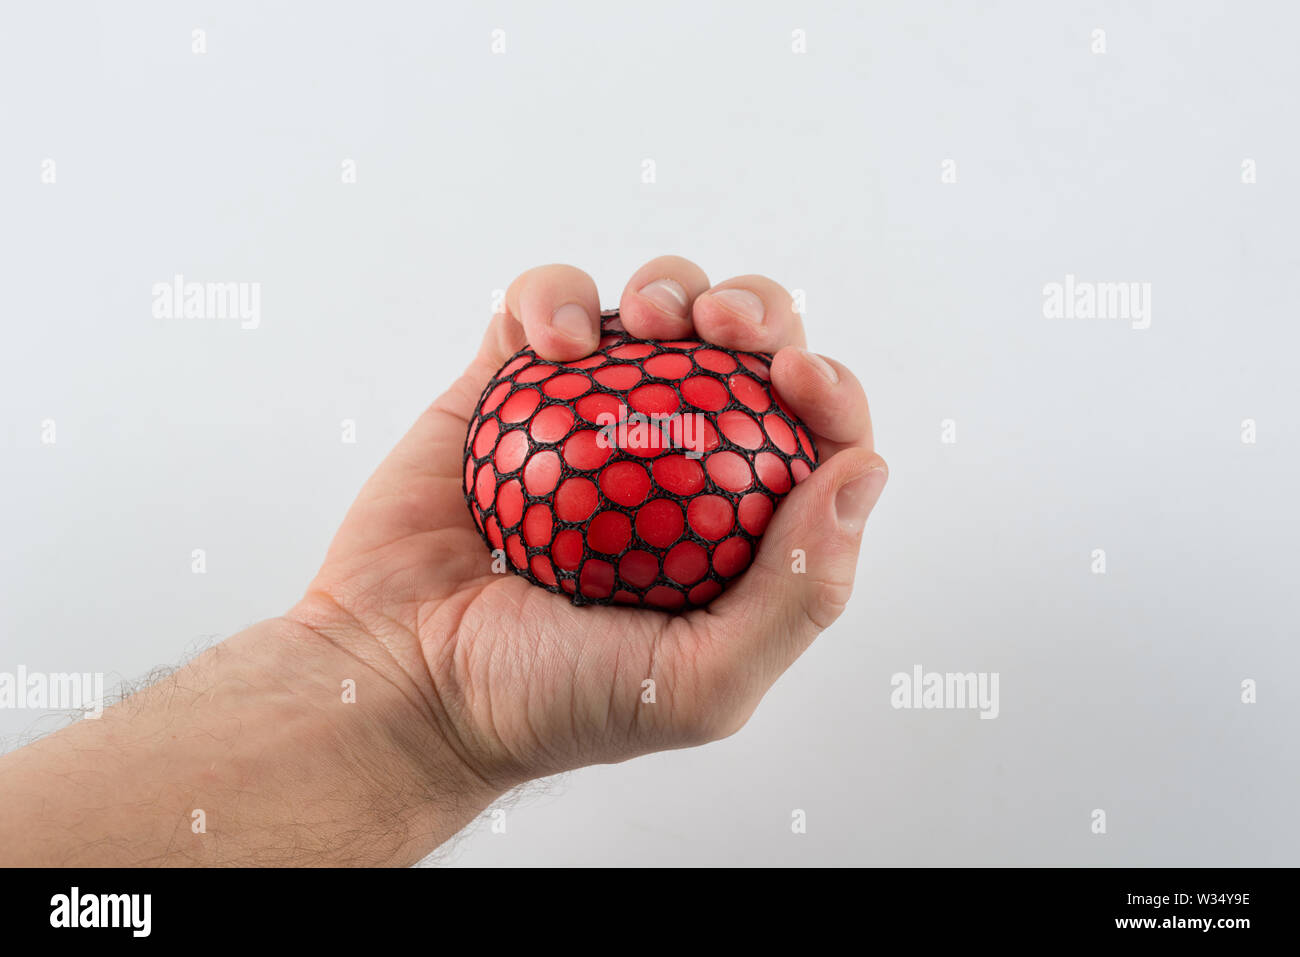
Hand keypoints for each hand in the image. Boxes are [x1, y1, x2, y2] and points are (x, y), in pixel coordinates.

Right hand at [288, 256, 887, 799]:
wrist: (402, 685)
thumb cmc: (550, 701)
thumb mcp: (700, 685)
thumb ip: (797, 594)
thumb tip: (863, 469)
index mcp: (732, 526)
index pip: (811, 438)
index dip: (827, 390)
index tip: (795, 377)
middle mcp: (671, 462)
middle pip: (746, 350)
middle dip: (754, 311)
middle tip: (721, 329)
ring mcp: (588, 418)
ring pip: (656, 307)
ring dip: (668, 287)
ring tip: (642, 323)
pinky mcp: (509, 388)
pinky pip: (545, 306)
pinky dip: (554, 297)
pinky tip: (550, 344)